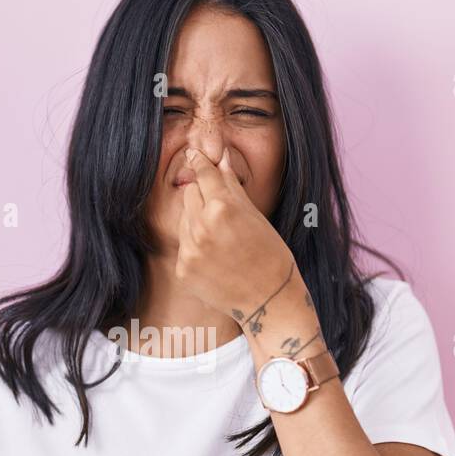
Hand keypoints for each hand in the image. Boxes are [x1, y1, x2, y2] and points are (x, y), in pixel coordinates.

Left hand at [175, 146, 295, 323]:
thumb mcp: (256, 215)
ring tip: (222, 237)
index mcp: (223, 208)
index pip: (204, 174)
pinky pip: (183, 245)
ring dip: (197, 220)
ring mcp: (189, 250)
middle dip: (203, 195)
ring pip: (184, 218)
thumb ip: (232, 186)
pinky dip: (195, 245)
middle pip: (190, 193)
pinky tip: (216, 256)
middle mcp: (201, 227)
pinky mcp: (183, 269)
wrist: (269, 301)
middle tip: (222, 209)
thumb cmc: (271, 255)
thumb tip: (220, 158)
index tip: (194, 154)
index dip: (200, 162)